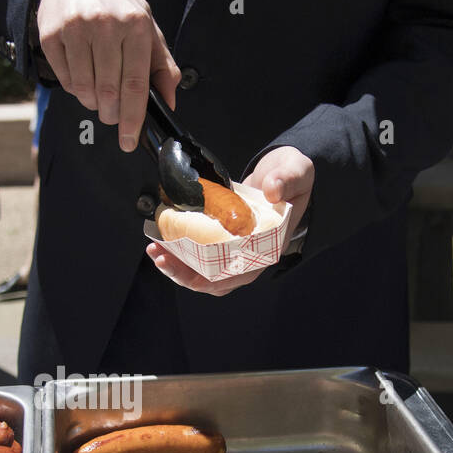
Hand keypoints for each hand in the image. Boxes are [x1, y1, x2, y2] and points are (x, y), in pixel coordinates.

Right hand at [36, 0, 180, 151]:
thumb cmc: (116, 5)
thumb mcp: (147, 27)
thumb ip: (161, 65)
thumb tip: (168, 102)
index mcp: (135, 25)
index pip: (135, 85)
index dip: (132, 119)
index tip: (129, 141)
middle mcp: (105, 25)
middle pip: (108, 93)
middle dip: (111, 114)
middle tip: (112, 114)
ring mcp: (75, 29)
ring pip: (84, 90)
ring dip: (92, 102)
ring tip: (98, 90)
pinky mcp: (52, 36)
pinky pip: (65, 80)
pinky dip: (74, 87)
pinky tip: (81, 73)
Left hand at [146, 146, 314, 295]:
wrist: (283, 173)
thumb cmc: (293, 178)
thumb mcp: (297, 172)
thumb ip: (287, 180)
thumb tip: (273, 190)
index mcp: (269, 246)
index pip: (242, 273)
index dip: (218, 279)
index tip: (196, 278)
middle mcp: (249, 254)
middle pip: (215, 279)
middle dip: (186, 274)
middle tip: (162, 258)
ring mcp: (232, 249)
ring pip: (202, 270)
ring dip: (177, 265)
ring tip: (155, 250)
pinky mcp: (219, 239)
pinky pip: (197, 253)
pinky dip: (178, 250)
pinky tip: (161, 239)